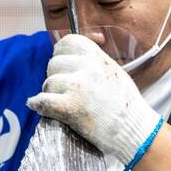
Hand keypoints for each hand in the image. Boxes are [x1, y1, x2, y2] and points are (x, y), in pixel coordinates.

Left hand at [26, 33, 162, 168]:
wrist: (134, 129)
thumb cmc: (125, 103)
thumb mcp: (113, 71)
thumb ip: (93, 61)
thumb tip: (71, 55)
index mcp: (97, 57)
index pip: (67, 42)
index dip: (60, 53)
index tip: (62, 64)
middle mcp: (87, 68)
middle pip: (54, 64)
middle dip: (55, 76)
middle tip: (63, 89)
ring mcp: (78, 87)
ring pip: (48, 83)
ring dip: (49, 92)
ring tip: (60, 101)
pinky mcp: (71, 108)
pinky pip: (43, 101)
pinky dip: (37, 104)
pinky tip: (36, 105)